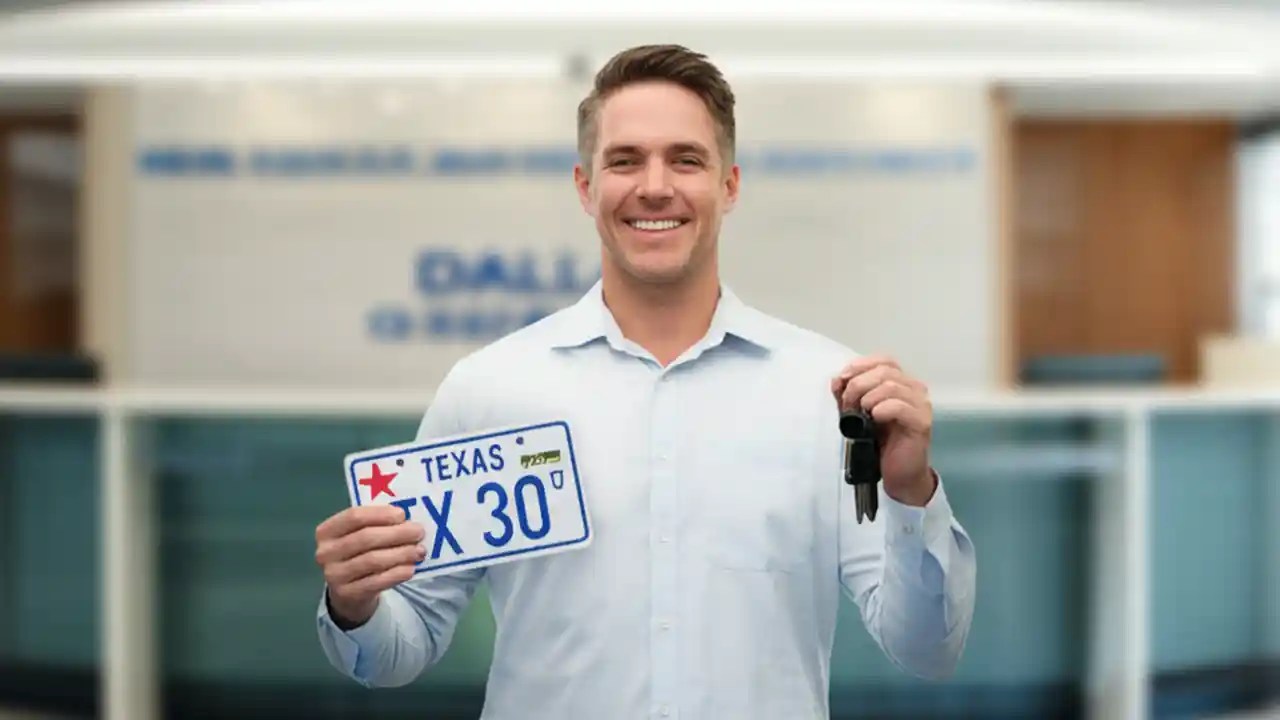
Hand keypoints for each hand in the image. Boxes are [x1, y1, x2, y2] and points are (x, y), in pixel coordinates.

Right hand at [315, 505, 425, 627]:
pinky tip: (410, 568)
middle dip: (396, 534)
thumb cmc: (358, 553)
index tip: (403, 515)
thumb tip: (407, 521)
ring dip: (400, 554)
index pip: (354, 517)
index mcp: (326, 531)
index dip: (380, 514)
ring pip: (372, 560)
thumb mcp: (358, 536)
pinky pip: (376, 582)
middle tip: (419, 532)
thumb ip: (377, 525)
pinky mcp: (347, 594)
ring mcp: (334, 575)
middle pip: (365, 538)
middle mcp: (325, 552)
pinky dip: (396, 574)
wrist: (347, 591)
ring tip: (419, 551)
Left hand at [830, 355, 936, 506]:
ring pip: (891, 386)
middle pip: (885, 371)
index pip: (884, 360)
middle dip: (858, 385)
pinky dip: (882, 409)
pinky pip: (900, 406)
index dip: (861, 365)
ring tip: (860, 414)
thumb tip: (837, 379)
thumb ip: (847, 395)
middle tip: (848, 404)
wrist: (898, 473)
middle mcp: (914, 389)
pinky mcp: (922, 422)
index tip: (842, 379)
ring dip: (868, 397)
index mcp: (900, 382)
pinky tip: (875, 419)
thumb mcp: (857, 414)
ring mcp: (921, 405)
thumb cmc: (881, 442)